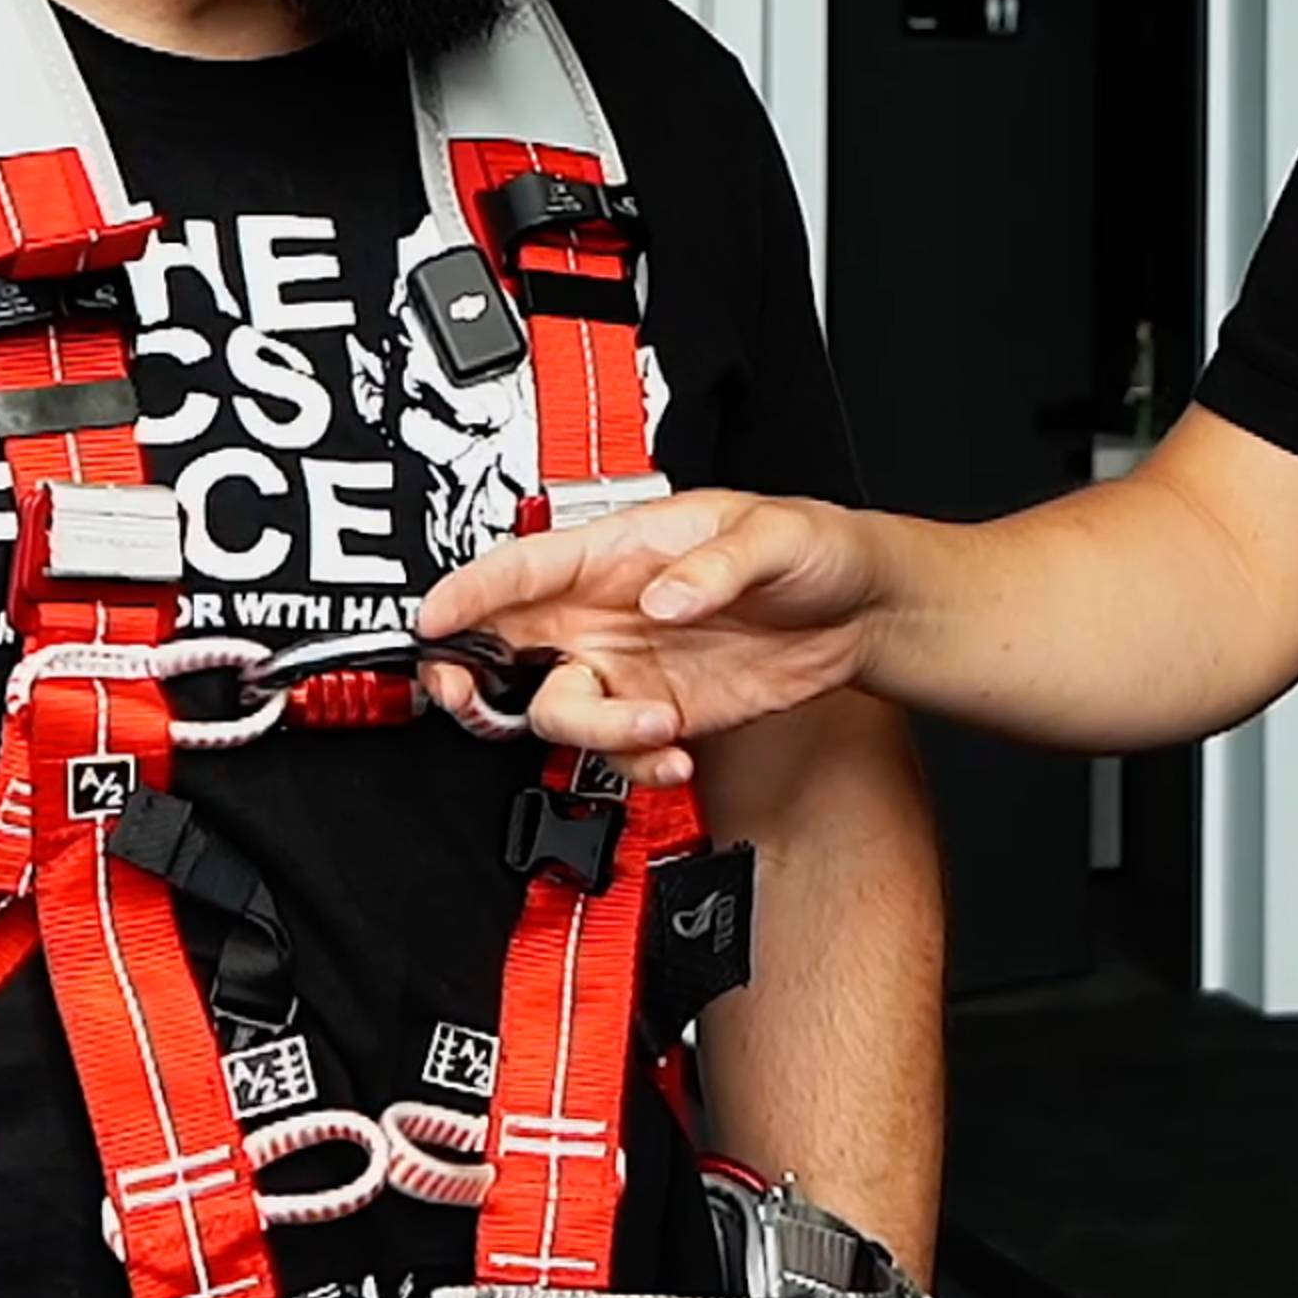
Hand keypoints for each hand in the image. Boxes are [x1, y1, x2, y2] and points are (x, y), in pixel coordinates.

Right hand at [411, 488, 892, 786]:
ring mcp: (629, 667)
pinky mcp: (659, 713)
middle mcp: (607, 611)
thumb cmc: (814, 548)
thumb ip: (714, 566)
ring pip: (557, 711)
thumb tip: (660, 599)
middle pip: (508, 647)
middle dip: (478, 680)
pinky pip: (616, 752)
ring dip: (595, 729)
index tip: (434, 619)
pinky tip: (677, 753)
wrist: (863, 611)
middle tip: (479, 701)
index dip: (470, 593)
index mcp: (619, 550)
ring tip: (659, 723)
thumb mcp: (773, 535)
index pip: (524, 566)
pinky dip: (636, 763)